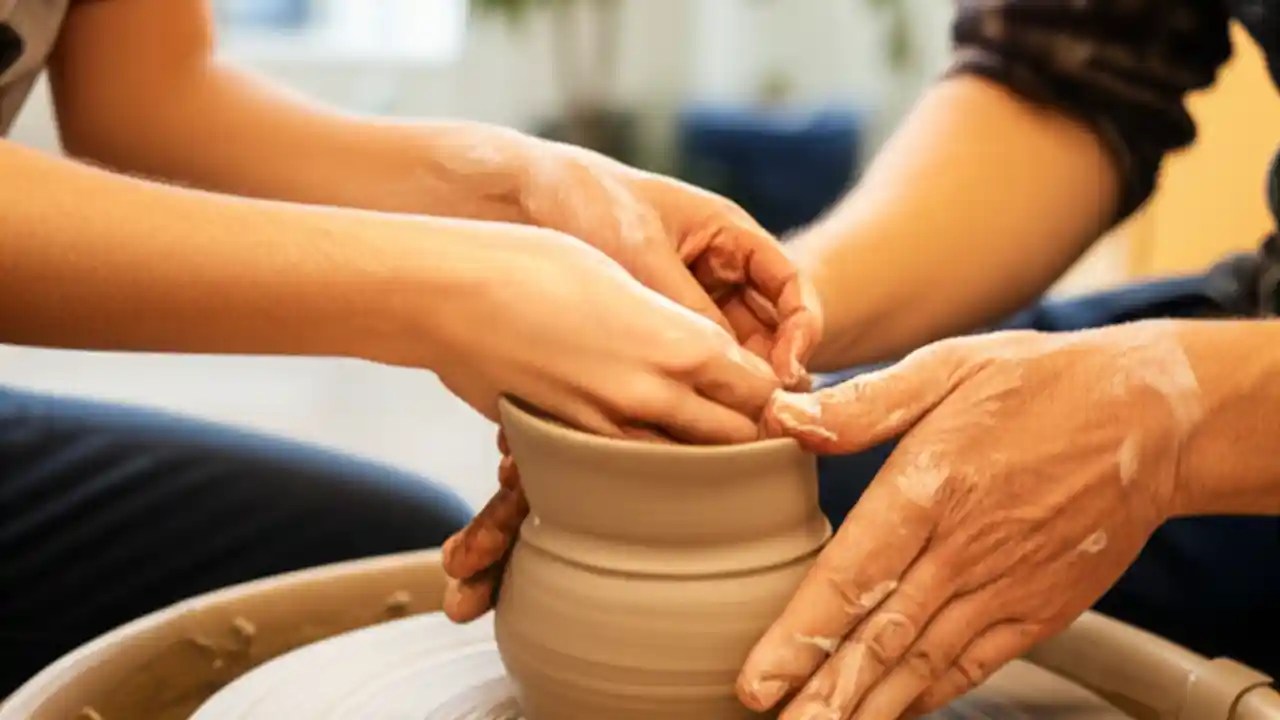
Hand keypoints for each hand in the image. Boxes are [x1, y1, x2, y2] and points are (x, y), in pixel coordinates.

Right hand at [443, 143, 823, 620]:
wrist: (448, 292)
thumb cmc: (534, 263)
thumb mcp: (623, 277)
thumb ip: (672, 323)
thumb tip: (699, 349)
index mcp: (679, 342)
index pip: (757, 390)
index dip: (776, 401)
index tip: (785, 407)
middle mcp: (653, 394)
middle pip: (731, 438)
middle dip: (752, 441)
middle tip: (766, 443)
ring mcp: (608, 429)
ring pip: (682, 465)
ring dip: (703, 463)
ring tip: (718, 462)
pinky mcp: (566, 446)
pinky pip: (624, 471)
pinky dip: (646, 471)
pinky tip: (648, 467)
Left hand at [517, 141, 821, 388]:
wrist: (520, 196)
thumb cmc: (587, 201)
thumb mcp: (643, 253)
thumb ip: (688, 308)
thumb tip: (727, 371)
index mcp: (730, 235)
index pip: (790, 287)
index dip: (801, 330)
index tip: (788, 370)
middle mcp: (719, 270)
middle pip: (768, 330)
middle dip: (770, 371)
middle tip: (763, 417)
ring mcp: (689, 300)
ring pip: (731, 353)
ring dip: (733, 386)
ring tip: (728, 425)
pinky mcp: (656, 328)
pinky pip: (688, 361)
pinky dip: (693, 386)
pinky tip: (684, 413)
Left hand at [736, 322, 1202, 718]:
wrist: (1154, 415)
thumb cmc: (1040, 383)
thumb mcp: (948, 368)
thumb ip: (864, 403)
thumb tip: (783, 414)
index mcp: (932, 487)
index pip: (852, 576)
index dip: (800, 636)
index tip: (757, 679)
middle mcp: (965, 548)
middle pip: (881, 636)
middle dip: (823, 692)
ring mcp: (1006, 586)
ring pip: (922, 662)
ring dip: (868, 706)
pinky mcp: (1041, 608)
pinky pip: (974, 663)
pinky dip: (931, 695)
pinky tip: (894, 714)